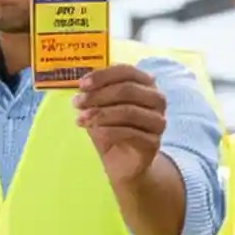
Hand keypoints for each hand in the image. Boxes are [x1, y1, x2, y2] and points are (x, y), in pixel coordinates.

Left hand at [74, 64, 165, 183]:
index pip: (127, 71)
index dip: (103, 76)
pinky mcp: (154, 142)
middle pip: (128, 90)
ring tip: (80, 119)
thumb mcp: (100, 108)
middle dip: (98, 95)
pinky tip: (93, 132)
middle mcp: (156, 100)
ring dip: (100, 114)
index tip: (82, 85)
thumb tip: (83, 89)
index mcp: (145, 84)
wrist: (123, 163)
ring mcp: (158, 121)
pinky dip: (108, 131)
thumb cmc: (112, 129)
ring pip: (129, 111)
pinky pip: (130, 133)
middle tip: (77, 103)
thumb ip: (95, 95)